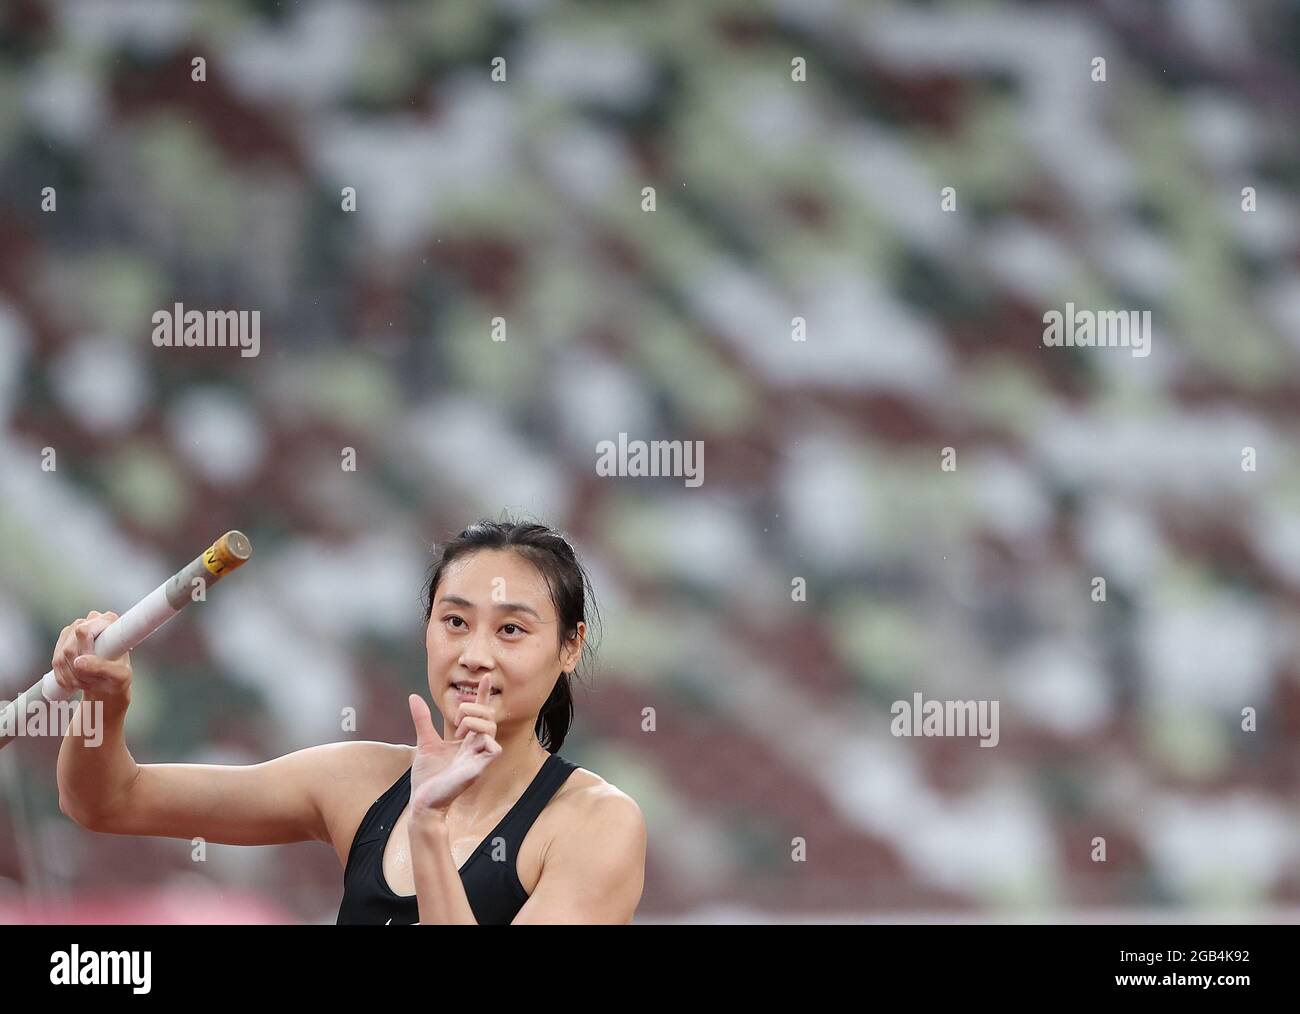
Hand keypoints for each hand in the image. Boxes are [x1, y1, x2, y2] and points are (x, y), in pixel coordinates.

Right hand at [51, 611, 131, 704]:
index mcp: (109, 620)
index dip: (84, 651)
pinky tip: (76, 682)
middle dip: (78, 669)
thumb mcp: (119, 674)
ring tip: (87, 682)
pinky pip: (55, 663)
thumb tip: (78, 662)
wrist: (110, 681)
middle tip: (92, 680)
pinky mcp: (62, 642)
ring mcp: (73, 630)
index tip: (93, 666)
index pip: (83, 631)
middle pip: (70, 648)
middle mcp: (89, 620)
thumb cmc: (119, 675)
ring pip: (61, 656)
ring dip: (71, 676)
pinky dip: (64, 677)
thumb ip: (102, 667)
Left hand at [407, 675, 501, 816]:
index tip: (483, 675)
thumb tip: (413, 697)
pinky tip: (467, 740)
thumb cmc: (428, 777)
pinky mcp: (479, 768)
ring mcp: (478, 757)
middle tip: (457, 719)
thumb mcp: (425, 742)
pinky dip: (484, 738)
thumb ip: (423, 720)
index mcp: (466, 740)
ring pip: (491, 728)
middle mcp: (475, 747)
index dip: (482, 695)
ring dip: (475, 720)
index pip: (479, 713)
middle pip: (489, 717)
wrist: (423, 800)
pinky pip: (494, 748)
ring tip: (459, 729)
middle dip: (474, 707)